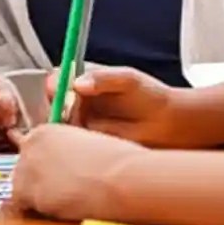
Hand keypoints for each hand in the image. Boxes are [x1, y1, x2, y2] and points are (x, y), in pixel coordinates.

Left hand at [9, 124, 146, 220]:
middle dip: (37, 183)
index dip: (42, 167)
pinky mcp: (26, 193)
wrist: (121, 179)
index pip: (31, 150)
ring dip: (36, 198)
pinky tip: (62, 211)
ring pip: (21, 189)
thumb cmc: (118, 162)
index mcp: (46, 131)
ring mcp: (25, 169)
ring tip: (65, 203)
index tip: (54, 177)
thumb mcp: (87, 146)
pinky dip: (39, 212)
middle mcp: (29, 146)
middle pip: (22, 170)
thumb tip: (64, 167)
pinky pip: (25, 207)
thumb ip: (67, 153)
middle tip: (62, 193)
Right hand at [46, 66, 186, 146]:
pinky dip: (73, 145)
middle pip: (54, 104)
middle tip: (69, 112)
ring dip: (63, 128)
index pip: (58, 80)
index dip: (55, 85)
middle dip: (56, 108)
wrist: (170, 124)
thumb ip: (103, 78)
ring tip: (82, 128)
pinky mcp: (86, 145)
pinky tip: (85, 145)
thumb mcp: (128, 80)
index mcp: (84, 80)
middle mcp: (77, 101)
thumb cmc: (150, 96)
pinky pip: (71, 145)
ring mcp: (80, 123)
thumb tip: (78, 84)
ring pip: (59, 125)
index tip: (57, 90)